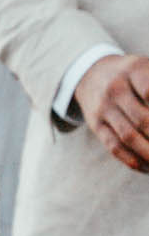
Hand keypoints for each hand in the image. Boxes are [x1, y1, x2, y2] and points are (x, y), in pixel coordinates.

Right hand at [74, 51, 148, 170]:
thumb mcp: (147, 68)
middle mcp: (116, 89)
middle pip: (143, 119)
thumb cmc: (133, 75)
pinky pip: (114, 146)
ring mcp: (104, 108)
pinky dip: (132, 160)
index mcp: (134, 70)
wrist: (92, 73)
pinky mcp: (96, 125)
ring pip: (128, 137)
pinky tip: (147, 168)